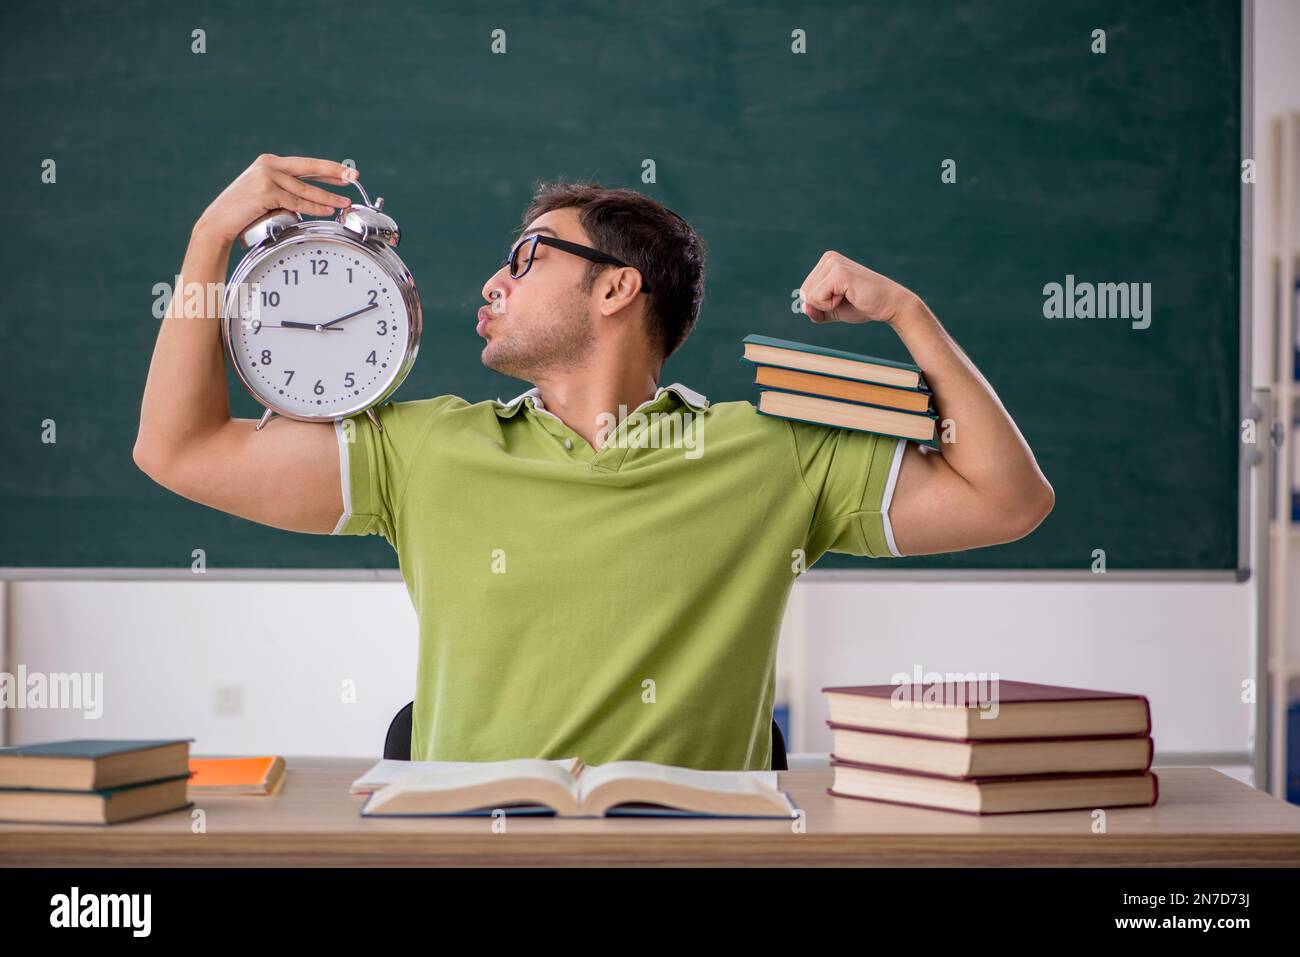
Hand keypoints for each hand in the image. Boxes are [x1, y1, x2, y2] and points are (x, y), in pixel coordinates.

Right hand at [194, 154, 357, 245]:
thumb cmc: (243, 214)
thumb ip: (287, 192)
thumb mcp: (267, 196)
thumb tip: (315, 200)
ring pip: (305, 188)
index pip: (305, 165)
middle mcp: (268, 165)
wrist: (218, 222)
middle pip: (309, 168)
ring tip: (344, 202)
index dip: (328, 169)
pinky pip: (297, 201)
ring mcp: (266, 176)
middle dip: (335, 172)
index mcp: (269, 163)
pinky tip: (327, 210)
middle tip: (354, 177)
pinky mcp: (266, 190)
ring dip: (328, 196)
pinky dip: (314, 206)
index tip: (346, 172)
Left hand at [798, 251, 915, 324]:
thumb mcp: (832, 309)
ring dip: (827, 305)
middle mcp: (829, 258)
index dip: (819, 305)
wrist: (890, 305)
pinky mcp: (839, 272)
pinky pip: (817, 298)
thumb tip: (802, 307)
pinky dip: (831, 305)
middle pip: (804, 293)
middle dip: (822, 305)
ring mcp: (834, 263)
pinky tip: (850, 296)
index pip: (804, 291)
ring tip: (849, 297)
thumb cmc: (863, 305)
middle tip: (846, 299)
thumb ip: (815, 310)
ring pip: (809, 296)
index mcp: (826, 262)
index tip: (841, 299)